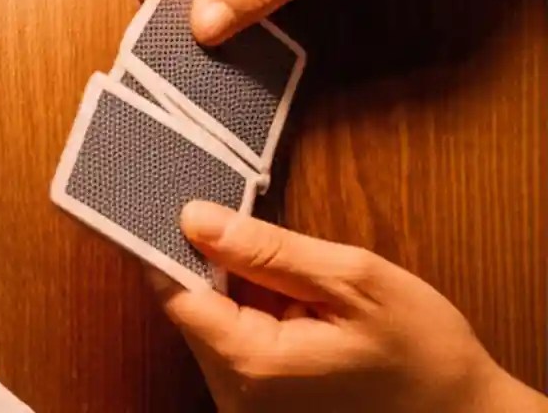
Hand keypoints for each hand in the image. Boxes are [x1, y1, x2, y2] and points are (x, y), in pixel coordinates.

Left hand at [151, 202, 545, 412]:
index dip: (171, 243)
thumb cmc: (424, 353)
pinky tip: (299, 309)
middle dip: (219, 267)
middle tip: (262, 237)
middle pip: (192, 309)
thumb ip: (268, 250)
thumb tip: (195, 218)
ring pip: (215, 326)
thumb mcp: (354, 281)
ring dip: (242, 293)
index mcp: (252, 364)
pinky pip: (237, 347)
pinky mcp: (260, 406)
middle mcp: (236, 397)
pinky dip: (257, 318)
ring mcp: (246, 407)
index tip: (178, 203)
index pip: (174, 292)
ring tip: (298, 283)